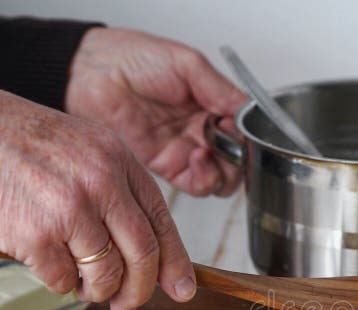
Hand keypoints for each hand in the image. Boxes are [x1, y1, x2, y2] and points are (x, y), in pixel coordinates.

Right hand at [0, 91, 194, 309]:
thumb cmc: (27, 144)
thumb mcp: (88, 152)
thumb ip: (121, 193)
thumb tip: (151, 255)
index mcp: (120, 162)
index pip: (162, 223)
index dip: (176, 263)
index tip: (182, 289)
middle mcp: (102, 184)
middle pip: (144, 254)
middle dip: (141, 290)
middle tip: (128, 305)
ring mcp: (70, 209)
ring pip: (106, 274)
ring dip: (97, 290)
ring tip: (84, 285)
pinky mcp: (36, 234)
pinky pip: (63, 279)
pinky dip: (60, 283)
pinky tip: (51, 267)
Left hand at [65, 28, 245, 196]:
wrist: (90, 74)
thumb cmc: (133, 59)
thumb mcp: (187, 64)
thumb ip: (220, 89)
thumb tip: (247, 110)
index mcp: (212, 105)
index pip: (245, 131)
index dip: (250, 135)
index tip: (240, 127)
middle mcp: (203, 131)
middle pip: (240, 160)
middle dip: (241, 157)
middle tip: (229, 142)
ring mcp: (187, 151)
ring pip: (224, 178)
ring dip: (226, 170)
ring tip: (209, 150)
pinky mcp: (168, 167)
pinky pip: (199, 185)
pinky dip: (206, 178)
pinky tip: (197, 158)